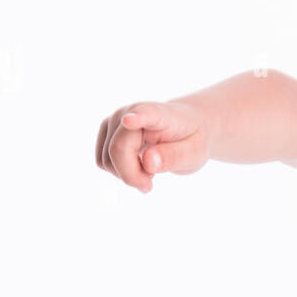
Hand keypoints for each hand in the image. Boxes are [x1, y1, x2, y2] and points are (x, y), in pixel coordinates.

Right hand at [95, 99, 211, 192]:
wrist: (185, 128)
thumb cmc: (191, 140)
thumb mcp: (194, 153)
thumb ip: (173, 157)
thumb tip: (148, 162)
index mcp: (158, 113)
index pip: (145, 114)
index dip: (136, 118)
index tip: (129, 120)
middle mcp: (130, 112)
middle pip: (118, 150)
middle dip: (132, 176)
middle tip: (150, 185)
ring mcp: (115, 121)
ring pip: (106, 159)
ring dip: (126, 175)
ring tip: (149, 172)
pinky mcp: (106, 132)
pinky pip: (102, 161)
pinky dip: (119, 172)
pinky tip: (137, 167)